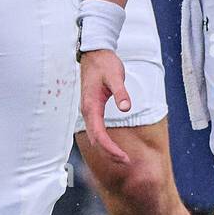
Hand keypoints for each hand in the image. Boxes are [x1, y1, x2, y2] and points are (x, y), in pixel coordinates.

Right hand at [79, 49, 131, 164]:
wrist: (94, 53)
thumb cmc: (104, 63)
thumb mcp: (115, 76)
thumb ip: (120, 92)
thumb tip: (126, 107)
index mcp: (91, 105)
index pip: (98, 134)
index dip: (110, 149)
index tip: (123, 157)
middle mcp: (86, 111)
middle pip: (95, 140)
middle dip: (109, 153)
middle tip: (126, 161)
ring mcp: (88, 110)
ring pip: (94, 136)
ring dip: (106, 149)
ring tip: (122, 157)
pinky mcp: (91, 108)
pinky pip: (95, 130)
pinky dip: (103, 141)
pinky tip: (111, 145)